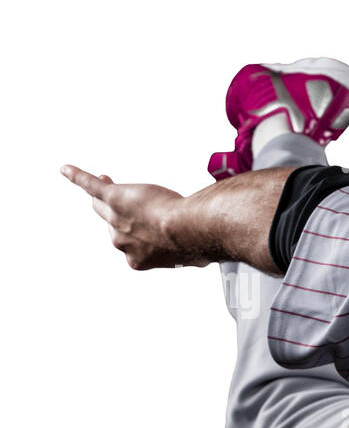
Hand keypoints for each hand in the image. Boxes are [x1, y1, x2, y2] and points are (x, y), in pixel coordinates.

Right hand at [60, 164, 198, 269]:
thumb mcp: (190, 253)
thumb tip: (200, 254)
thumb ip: (186, 251)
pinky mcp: (113, 197)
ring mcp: (116, 218)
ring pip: (103, 204)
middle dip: (119, 213)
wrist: (188, 230)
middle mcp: (122, 241)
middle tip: (125, 204)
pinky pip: (89, 185)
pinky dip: (78, 177)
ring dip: (103, 194)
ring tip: (102, 183)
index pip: (131, 243)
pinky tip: (68, 170)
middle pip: (112, 223)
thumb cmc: (193, 242)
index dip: (137, 231)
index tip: (144, 225)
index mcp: (138, 257)